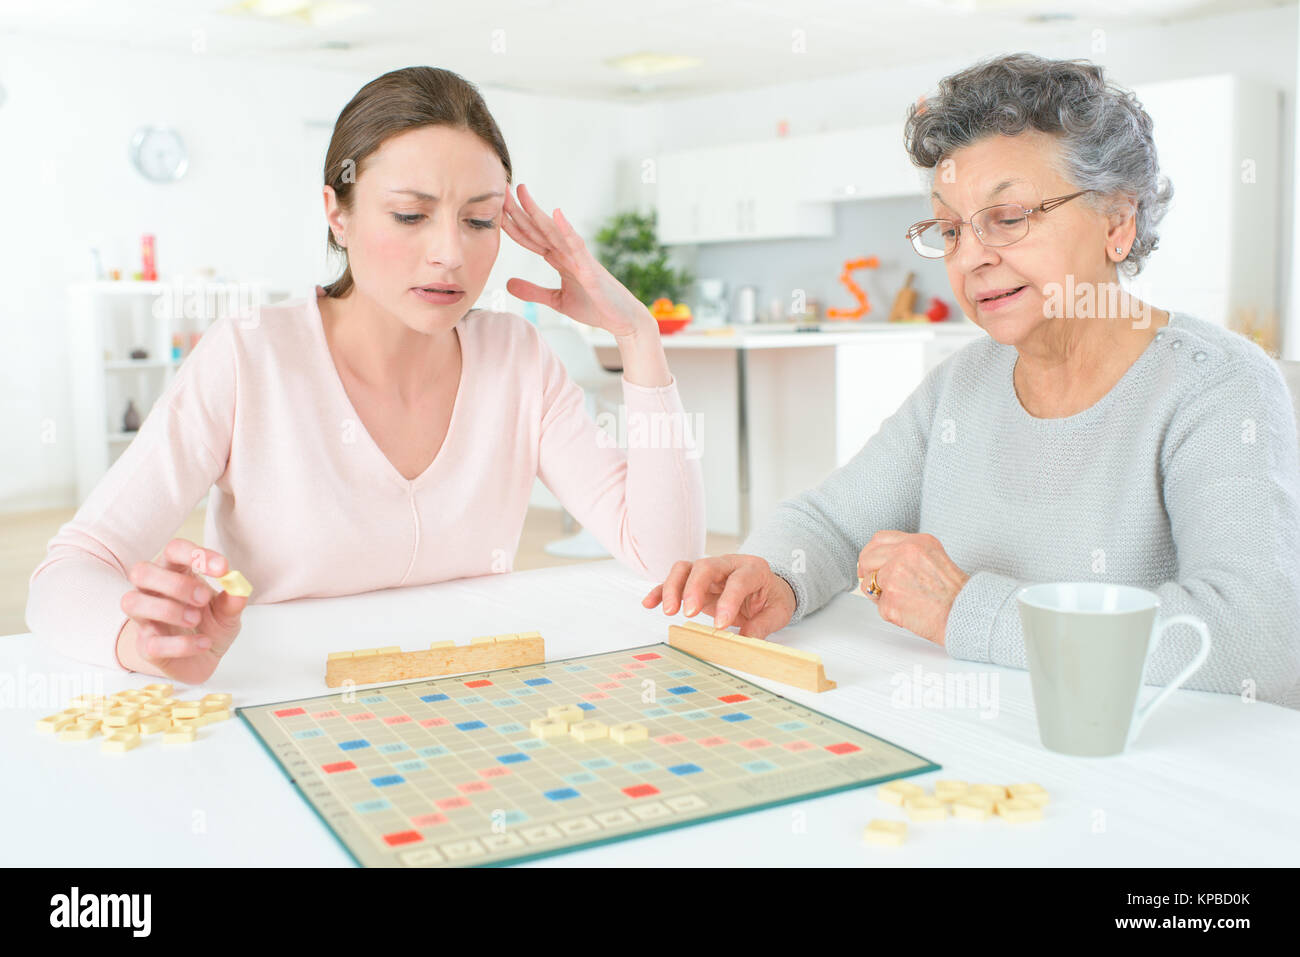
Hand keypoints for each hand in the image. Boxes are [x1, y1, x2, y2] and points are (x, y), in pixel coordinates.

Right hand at [116, 538, 248, 682]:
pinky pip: (152, 643)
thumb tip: (239, 587)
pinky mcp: (145, 647)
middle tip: (203, 598)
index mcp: (175, 573)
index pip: (173, 550)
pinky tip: (203, 644)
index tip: (223, 568)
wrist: (203, 659)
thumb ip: (233, 599)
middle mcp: (153, 592)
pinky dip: (181, 645)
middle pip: (142, 571)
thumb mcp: (228, 611)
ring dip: (167, 610)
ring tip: (195, 620)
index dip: (194, 554)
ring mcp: (144, 619)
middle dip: (174, 583)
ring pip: (131, 602)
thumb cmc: (210, 625)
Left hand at [502, 183, 653, 338]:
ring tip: (521, 193)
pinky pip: (576, 245)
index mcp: (559, 258)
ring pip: (553, 231)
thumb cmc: (594, 306)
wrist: (621, 319)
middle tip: (500, 188)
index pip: (531, 238)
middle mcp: (567, 252)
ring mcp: (579, 258)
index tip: (495, 207)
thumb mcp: (556, 300)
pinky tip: (556, 214)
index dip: (513, 223)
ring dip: (536, 212)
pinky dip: (566, 229)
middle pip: (538, 228)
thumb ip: (533, 291)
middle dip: (518, 210)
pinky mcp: (590, 268)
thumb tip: (507, 283)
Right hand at [641, 555, 796, 638]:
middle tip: (689, 613)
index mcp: (753, 569)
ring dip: (673, 587)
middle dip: (694, 588)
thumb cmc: (771, 598)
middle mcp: (728, 564)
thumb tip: (746, 639)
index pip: (738, 580)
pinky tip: (650, 603)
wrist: (768, 588)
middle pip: (706, 565)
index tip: (721, 624)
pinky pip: (674, 580)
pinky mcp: (695, 580)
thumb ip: (763, 625)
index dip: (729, 601)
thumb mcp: (778, 612)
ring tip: (669, 611)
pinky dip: (660, 590)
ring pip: (685, 568)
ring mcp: (709, 570)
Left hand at [857, 531, 969, 645]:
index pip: (879, 539)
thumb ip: (907, 555)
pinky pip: (879, 606)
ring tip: (904, 601)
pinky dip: (891, 613)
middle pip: (867, 559)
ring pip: (869, 584)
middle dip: (868, 574)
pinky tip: (910, 612)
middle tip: (879, 586)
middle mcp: (903, 554)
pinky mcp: (890, 599)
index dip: (871, 553)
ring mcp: (894, 576)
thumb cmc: (955, 593)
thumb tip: (880, 562)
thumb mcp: (934, 558)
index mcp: (916, 542)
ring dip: (880, 595)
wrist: (967, 614)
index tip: (871, 565)